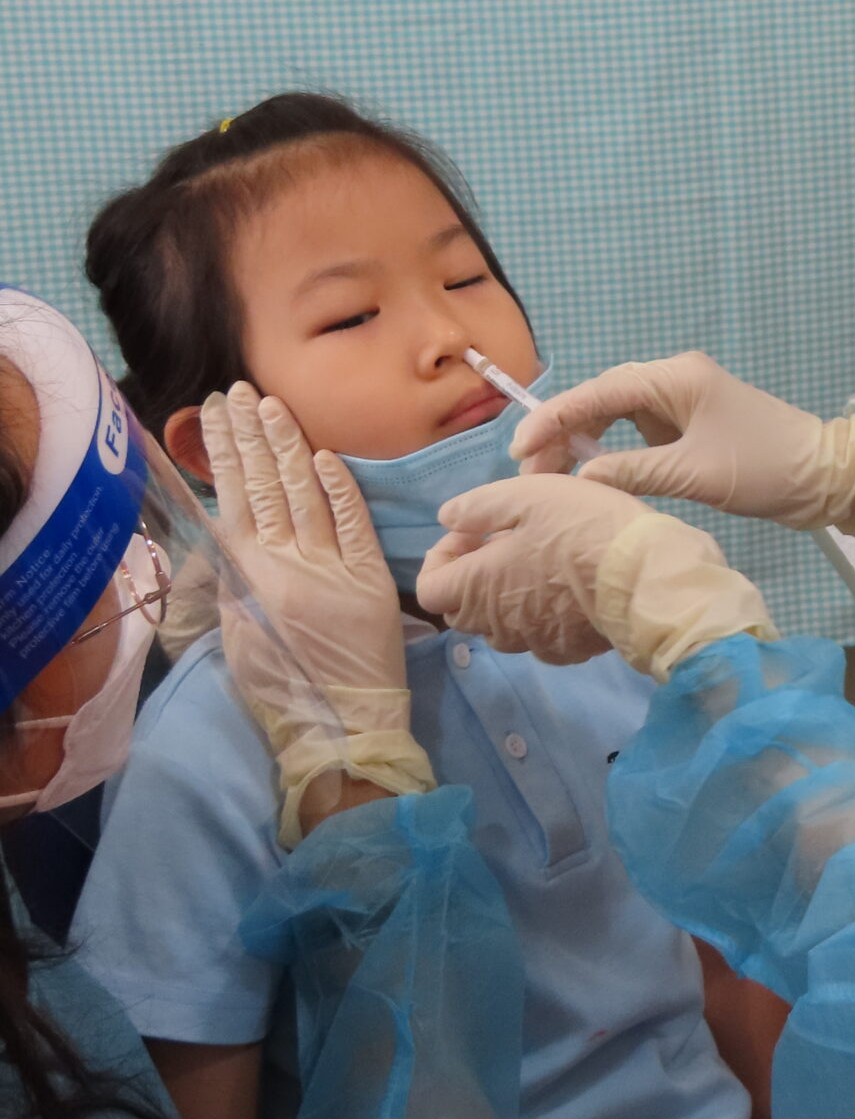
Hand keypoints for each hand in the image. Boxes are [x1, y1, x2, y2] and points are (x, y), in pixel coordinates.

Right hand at [201, 385, 433, 847]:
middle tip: (242, 391)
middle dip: (253, 436)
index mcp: (251, 578)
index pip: (236, 500)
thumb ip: (235, 586)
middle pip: (268, 487)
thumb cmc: (285, 692)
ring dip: (289, 447)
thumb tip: (227, 542)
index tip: (218, 415)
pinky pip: (354, 524)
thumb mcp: (240, 637)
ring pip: (305, 495)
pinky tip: (326, 456)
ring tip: (273, 406)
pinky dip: (340, 488)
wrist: (340, 727)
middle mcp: (289, 565)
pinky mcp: (372, 579)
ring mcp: (332, 568)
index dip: (228, 455)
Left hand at [422, 475, 778, 681]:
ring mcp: (533, 643)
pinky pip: (540, 635)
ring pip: (501, 624)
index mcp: (477, 586)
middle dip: (474, 575)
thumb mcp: (529, 495)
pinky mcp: (569, 650)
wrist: (647, 578)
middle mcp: (496, 624)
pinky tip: (570, 589)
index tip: (477, 531)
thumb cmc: (583, 528)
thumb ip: (479, 505)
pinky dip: (543, 614)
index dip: (442, 557)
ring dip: (508, 596)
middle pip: (462, 608)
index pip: (429, 587)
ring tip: (542, 563)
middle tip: (510, 542)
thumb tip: (447, 517)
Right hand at [510, 353, 854, 535]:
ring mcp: (683, 401)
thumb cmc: (766, 468)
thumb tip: (579, 479)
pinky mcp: (690, 424)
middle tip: (531, 478)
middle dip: (562, 435)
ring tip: (553, 482)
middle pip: (601, 400)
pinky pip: (637, 432)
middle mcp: (675, 380)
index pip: (598, 392)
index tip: (520, 451)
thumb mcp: (695, 474)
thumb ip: (633, 472)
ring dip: (583, 445)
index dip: (553, 419)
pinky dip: (611, 454)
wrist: (825, 476)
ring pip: (615, 416)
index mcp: (676, 378)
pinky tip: (592, 479)